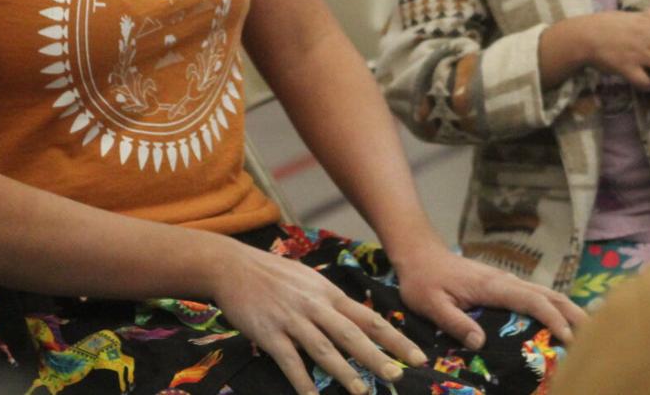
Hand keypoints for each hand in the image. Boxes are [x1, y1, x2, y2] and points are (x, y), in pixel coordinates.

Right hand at [211, 239, 424, 394]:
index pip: (368, 317)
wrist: (233, 267)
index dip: (394, 338)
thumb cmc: (273, 274)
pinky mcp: (270, 334)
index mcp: (328, 292)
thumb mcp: (308, 279)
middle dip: (377, 357)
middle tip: (397, 376)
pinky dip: (303, 381)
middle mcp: (315, 305)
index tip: (416, 355)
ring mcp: (292, 320)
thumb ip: (330, 300)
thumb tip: (356, 319)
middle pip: (352, 334)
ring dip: (345, 372)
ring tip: (362, 391)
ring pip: (324, 349)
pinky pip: (290, 361)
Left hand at [391, 240, 584, 349]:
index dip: (552, 318)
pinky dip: (553, 306)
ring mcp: (505, 280)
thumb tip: (480, 342)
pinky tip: (560, 319)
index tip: (567, 338)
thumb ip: (454, 322)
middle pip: (547, 294)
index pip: (531, 301)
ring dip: (567, 308)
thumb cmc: (422, 279)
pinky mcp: (502, 284)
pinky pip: (534, 295)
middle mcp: (504, 280)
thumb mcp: (430, 303)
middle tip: (596, 333)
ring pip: (544, 292)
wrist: (418, 254)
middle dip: (573, 312)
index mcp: (492, 286)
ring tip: (587, 329)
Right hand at [542, 7, 649, 90]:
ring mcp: (637, 54)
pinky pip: (646, 81)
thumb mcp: (627, 16)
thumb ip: (646, 16)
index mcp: (647, 24)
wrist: (583, 36)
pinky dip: (649, 85)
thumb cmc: (604, 24)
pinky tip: (645, 84)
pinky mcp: (626, 68)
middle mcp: (645, 38)